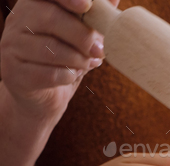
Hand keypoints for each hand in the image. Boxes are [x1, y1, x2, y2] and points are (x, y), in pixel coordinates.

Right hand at [0, 0, 117, 117]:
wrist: (44, 94)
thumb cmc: (66, 58)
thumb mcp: (81, 35)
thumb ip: (94, 17)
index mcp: (34, 5)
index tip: (87, 6)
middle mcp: (17, 22)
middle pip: (50, 18)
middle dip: (82, 36)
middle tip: (101, 50)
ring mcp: (11, 47)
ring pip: (49, 49)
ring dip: (78, 59)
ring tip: (88, 63)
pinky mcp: (14, 74)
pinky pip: (47, 74)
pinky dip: (68, 76)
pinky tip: (74, 75)